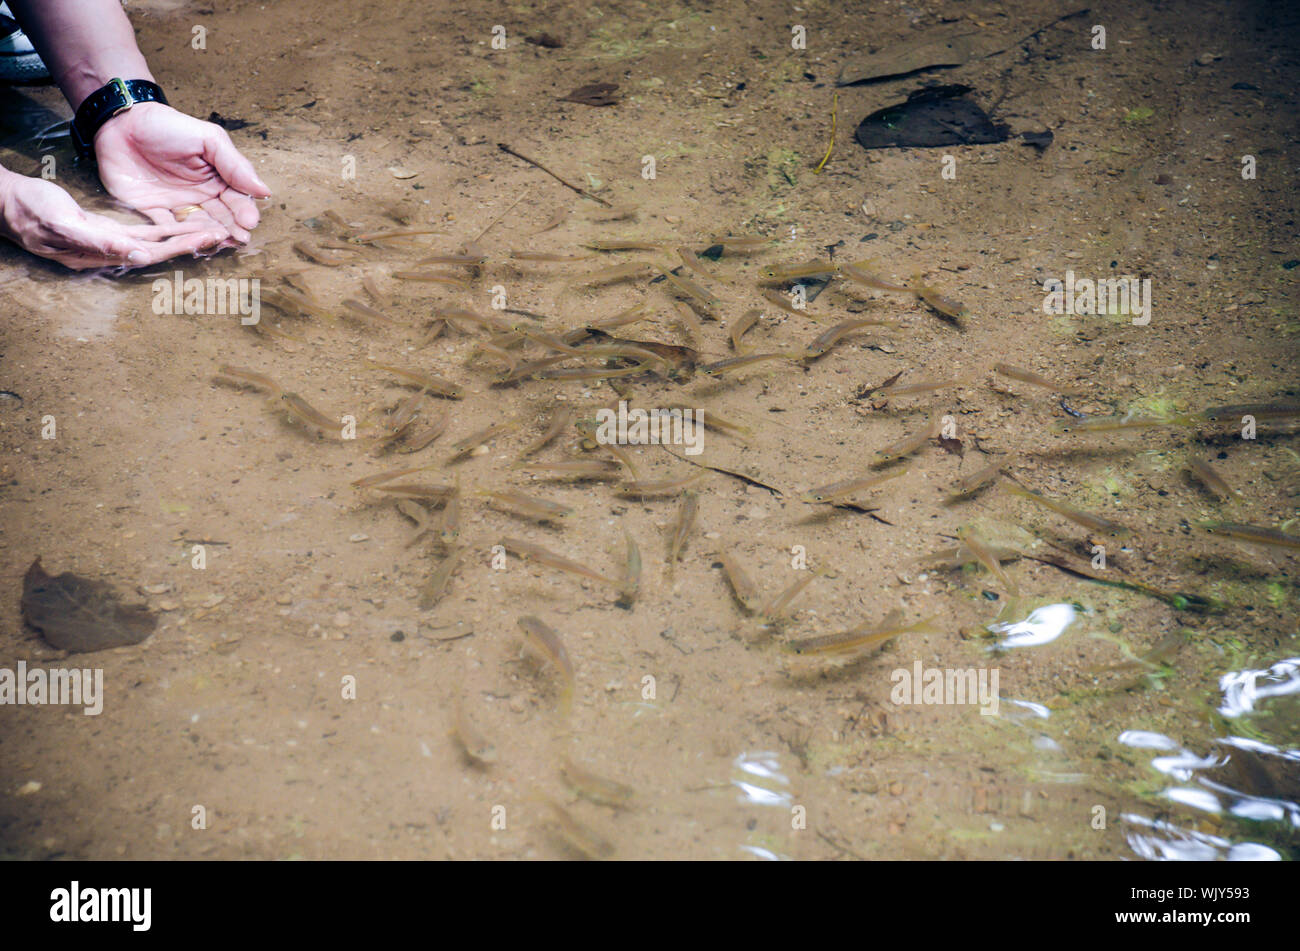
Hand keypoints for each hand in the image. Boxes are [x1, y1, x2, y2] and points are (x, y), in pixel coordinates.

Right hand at [0, 171, 226, 269]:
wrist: (8, 202)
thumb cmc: (30, 209)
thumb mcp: (61, 221)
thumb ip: (98, 240)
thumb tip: (137, 254)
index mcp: (101, 252)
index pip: (150, 252)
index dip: (177, 246)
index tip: (205, 240)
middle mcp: (110, 252)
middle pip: (159, 250)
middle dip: (189, 243)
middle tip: (224, 235)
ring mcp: (109, 243)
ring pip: (155, 241)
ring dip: (182, 237)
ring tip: (213, 231)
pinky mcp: (108, 231)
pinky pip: (144, 233)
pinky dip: (165, 229)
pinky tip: (184, 225)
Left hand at [93, 101, 270, 243]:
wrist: (121, 123)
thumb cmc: (167, 126)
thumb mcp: (208, 139)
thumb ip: (235, 165)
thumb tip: (264, 190)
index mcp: (217, 179)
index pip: (237, 200)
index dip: (244, 212)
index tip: (249, 222)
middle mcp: (200, 196)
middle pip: (220, 218)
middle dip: (231, 229)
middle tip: (239, 238)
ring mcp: (177, 206)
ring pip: (197, 227)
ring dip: (207, 236)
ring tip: (217, 241)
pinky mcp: (152, 212)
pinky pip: (166, 229)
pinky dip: (177, 237)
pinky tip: (187, 243)